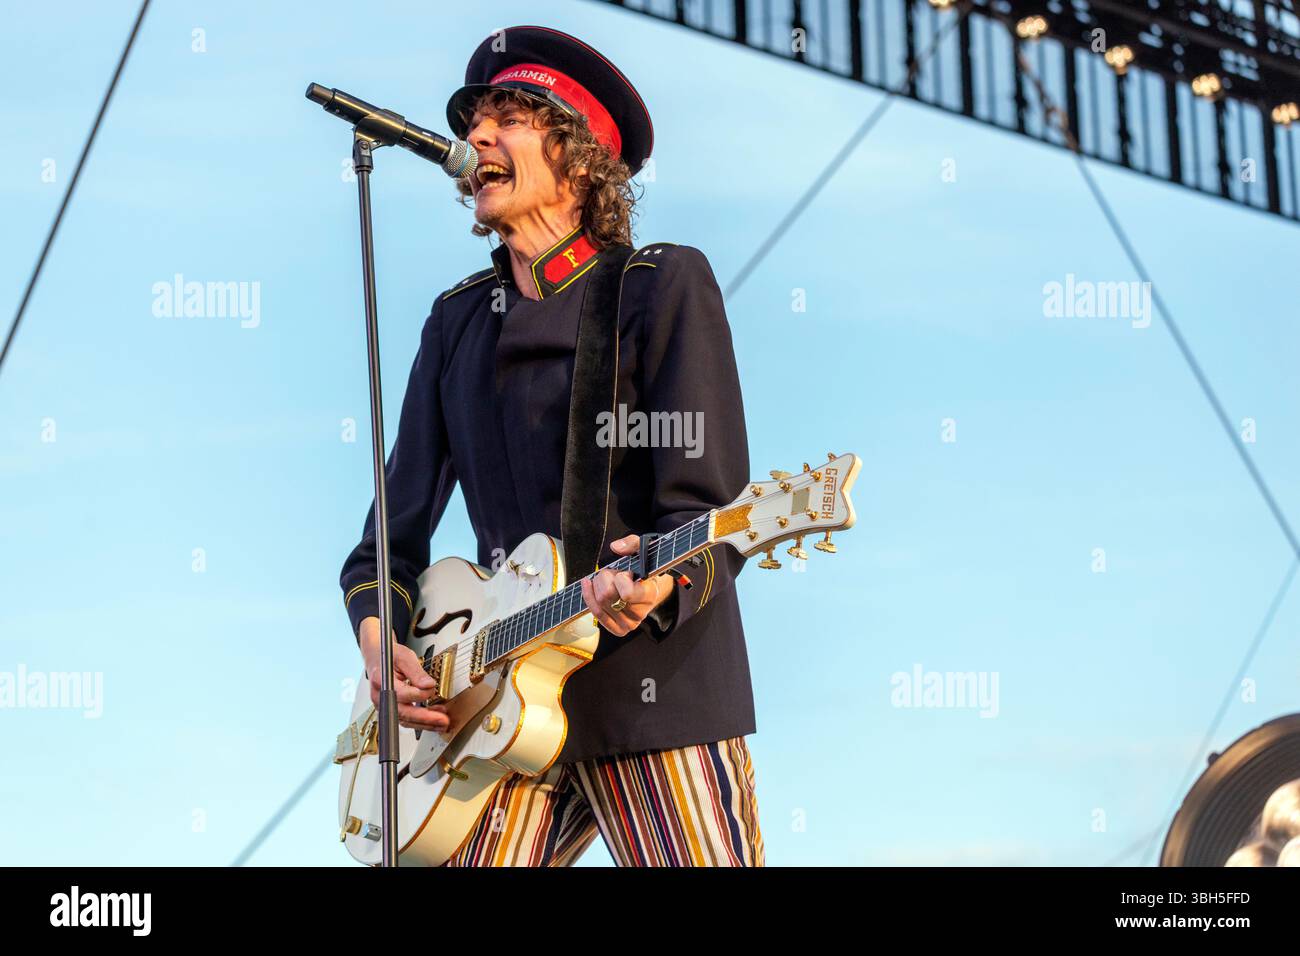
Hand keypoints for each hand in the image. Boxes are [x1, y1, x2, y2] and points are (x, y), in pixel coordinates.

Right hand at [358, 617, 450, 732]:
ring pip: (405, 720)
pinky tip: (434, 717)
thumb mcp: (405, 656)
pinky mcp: (391, 709)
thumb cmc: (389, 656)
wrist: (377, 657)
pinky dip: (421, 720)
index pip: (401, 693)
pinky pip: (406, 718)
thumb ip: (416, 672)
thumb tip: (428, 685)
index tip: (431, 689)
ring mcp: (384, 705)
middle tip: (443, 720)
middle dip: (425, 718)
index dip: (418, 694)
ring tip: (442, 722)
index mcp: (381, 680)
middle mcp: (380, 696)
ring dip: (425, 723)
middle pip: (402, 713)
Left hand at [580, 535, 675, 636]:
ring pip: (599, 603)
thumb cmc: (645, 568)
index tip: (626, 572)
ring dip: (598, 586)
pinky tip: (589, 585)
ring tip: (609, 580)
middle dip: (605, 578)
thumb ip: (632, 544)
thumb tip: (616, 547)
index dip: (620, 578)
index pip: (627, 593)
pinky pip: (596, 613)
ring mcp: (629, 624)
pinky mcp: (619, 630)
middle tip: (614, 573)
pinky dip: (589, 596)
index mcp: (650, 595)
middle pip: (607, 596)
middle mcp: (640, 614)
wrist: (648, 588)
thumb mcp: (643, 550)